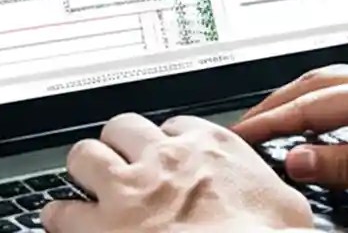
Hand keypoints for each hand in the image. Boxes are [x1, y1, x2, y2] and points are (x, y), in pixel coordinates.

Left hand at [42, 113, 313, 232]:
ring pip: (86, 155)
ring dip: (86, 170)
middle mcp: (165, 159)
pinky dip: (61, 217)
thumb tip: (275, 199)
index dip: (170, 144)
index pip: (178, 126)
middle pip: (124, 128)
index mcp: (211, 148)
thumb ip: (266, 188)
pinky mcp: (101, 226)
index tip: (169, 158)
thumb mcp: (286, 205)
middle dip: (120, 146)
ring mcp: (128, 189)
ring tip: (86, 186)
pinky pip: (61, 211)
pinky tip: (63, 222)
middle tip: (122, 166)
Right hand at [232, 66, 347, 218]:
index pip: (311, 106)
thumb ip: (347, 164)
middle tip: (246, 125)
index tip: (241, 135)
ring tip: (272, 120)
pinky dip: (322, 102)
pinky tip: (319, 120)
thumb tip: (297, 158)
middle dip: (276, 103)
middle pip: (316, 83)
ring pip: (333, 83)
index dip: (272, 121)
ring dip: (298, 99)